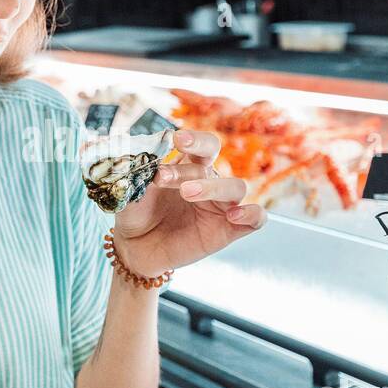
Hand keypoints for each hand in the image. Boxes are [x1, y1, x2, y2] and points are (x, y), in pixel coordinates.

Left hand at [112, 130, 265, 279]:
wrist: (136, 248)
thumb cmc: (137, 214)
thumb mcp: (131, 193)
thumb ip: (136, 177)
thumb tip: (135, 159)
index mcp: (189, 166)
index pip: (204, 145)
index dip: (195, 140)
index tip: (176, 139)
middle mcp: (209, 182)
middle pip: (216, 163)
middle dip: (190, 168)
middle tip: (163, 177)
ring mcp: (221, 206)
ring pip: (236, 187)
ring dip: (212, 187)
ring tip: (187, 193)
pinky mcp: (229, 230)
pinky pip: (256, 218)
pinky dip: (252, 213)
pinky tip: (234, 215)